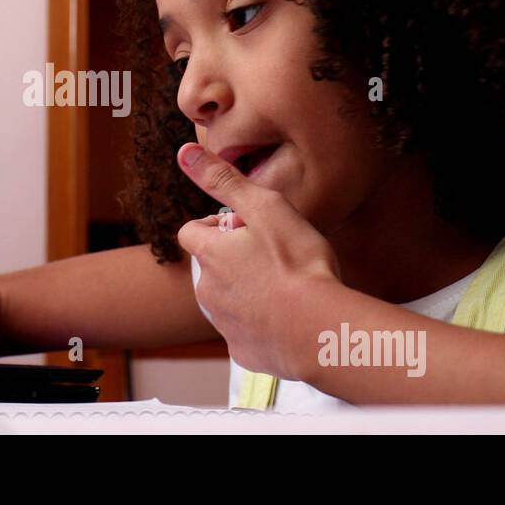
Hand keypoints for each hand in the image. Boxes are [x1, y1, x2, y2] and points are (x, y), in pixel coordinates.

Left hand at [176, 142, 339, 380]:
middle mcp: (208, 291)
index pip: (190, 232)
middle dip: (233, 259)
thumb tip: (185, 153)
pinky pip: (245, 331)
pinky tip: (287, 317)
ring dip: (246, 290)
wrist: (318, 330)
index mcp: (210, 254)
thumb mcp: (265, 208)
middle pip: (210, 267)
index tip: (243, 228)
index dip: (215, 226)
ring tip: (284, 286)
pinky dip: (260, 323)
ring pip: (227, 300)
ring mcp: (224, 324)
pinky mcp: (243, 351)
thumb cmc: (297, 266)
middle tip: (271, 256)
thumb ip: (224, 180)